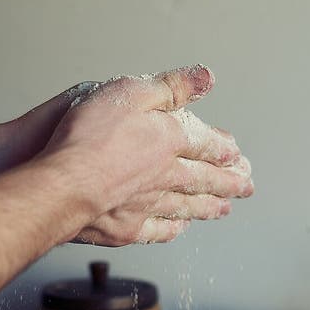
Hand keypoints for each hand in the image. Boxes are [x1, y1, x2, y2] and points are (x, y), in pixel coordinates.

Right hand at [37, 65, 252, 245]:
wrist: (64, 186)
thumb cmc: (89, 137)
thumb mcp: (131, 92)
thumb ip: (171, 87)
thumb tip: (206, 78)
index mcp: (170, 141)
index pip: (206, 144)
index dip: (224, 148)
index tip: (238, 155)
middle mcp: (166, 177)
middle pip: (204, 180)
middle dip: (228, 183)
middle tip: (246, 187)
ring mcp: (149, 205)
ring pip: (187, 207)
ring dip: (208, 207)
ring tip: (223, 209)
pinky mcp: (128, 228)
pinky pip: (158, 230)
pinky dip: (173, 229)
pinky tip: (179, 228)